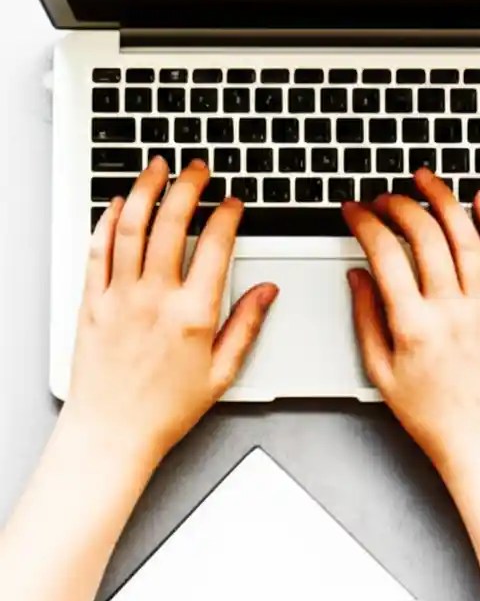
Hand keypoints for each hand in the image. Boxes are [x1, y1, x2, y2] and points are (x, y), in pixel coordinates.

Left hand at [63, 158, 276, 466]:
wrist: (112, 432)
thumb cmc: (165, 409)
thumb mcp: (223, 371)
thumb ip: (247, 324)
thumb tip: (268, 291)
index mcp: (193, 314)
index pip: (216, 246)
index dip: (228, 215)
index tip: (234, 202)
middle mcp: (155, 298)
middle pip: (172, 224)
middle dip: (187, 187)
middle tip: (197, 169)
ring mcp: (119, 297)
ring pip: (132, 227)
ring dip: (145, 190)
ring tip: (156, 169)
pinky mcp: (91, 302)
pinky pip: (98, 251)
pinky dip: (108, 221)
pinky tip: (118, 205)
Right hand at [343, 169, 479, 483]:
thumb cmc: (433, 415)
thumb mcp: (381, 371)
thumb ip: (366, 317)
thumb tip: (358, 274)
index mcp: (413, 325)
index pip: (386, 253)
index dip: (365, 222)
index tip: (353, 210)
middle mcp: (452, 310)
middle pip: (426, 236)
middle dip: (400, 204)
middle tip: (385, 195)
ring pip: (465, 237)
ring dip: (444, 200)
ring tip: (427, 179)